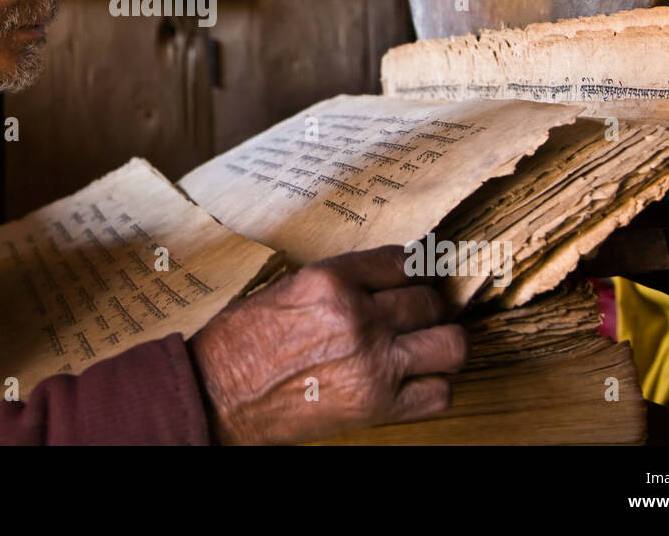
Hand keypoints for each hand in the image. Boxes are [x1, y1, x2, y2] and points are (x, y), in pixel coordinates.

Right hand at [188, 245, 467, 443]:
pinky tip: (415, 382)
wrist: (218, 393)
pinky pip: (439, 394)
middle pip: (431, 302)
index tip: (415, 278)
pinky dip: (434, 388)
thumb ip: (341, 281)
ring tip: (427, 347)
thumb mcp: (289, 289)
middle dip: (428, 309)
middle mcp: (358, 316)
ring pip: (451, 345)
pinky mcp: (377, 407)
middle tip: (418, 317)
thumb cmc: (243, 340)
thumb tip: (387, 279)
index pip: (403, 261)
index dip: (414, 270)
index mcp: (331, 279)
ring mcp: (373, 363)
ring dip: (442, 345)